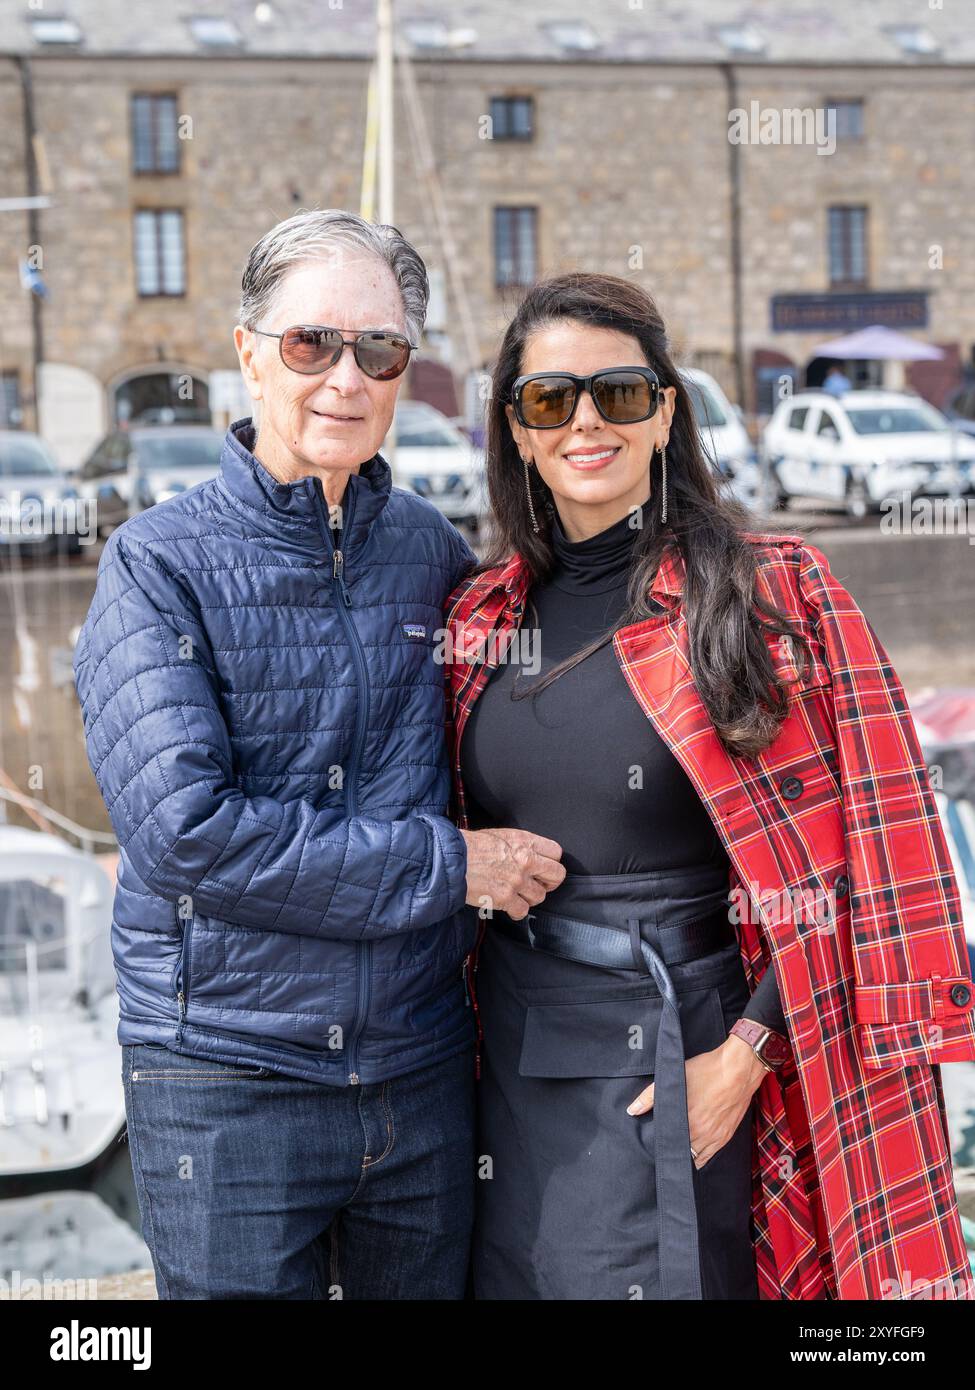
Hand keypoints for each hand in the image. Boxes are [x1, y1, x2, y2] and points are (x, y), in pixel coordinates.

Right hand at [460, 828, 565, 920]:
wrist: (450, 860)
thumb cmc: (470, 846)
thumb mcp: (500, 835)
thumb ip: (520, 845)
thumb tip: (530, 854)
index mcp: (525, 841)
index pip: (556, 853)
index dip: (551, 862)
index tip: (545, 868)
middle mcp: (526, 860)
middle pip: (557, 875)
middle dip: (549, 882)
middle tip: (539, 884)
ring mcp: (517, 881)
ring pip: (540, 896)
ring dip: (529, 897)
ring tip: (517, 894)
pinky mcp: (506, 898)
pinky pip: (523, 911)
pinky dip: (516, 911)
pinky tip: (508, 905)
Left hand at [625, 1033, 766, 1167]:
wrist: (738, 1070)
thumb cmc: (706, 1070)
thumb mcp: (676, 1077)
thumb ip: (651, 1096)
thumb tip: (632, 1110)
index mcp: (686, 1122)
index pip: (667, 1145)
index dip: (659, 1146)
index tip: (652, 1144)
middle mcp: (701, 1135)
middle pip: (681, 1154)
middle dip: (671, 1152)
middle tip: (662, 1147)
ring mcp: (715, 1138)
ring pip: (695, 1159)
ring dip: (685, 1157)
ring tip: (676, 1151)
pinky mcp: (726, 1136)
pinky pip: (710, 1156)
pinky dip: (700, 1157)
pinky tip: (693, 1152)